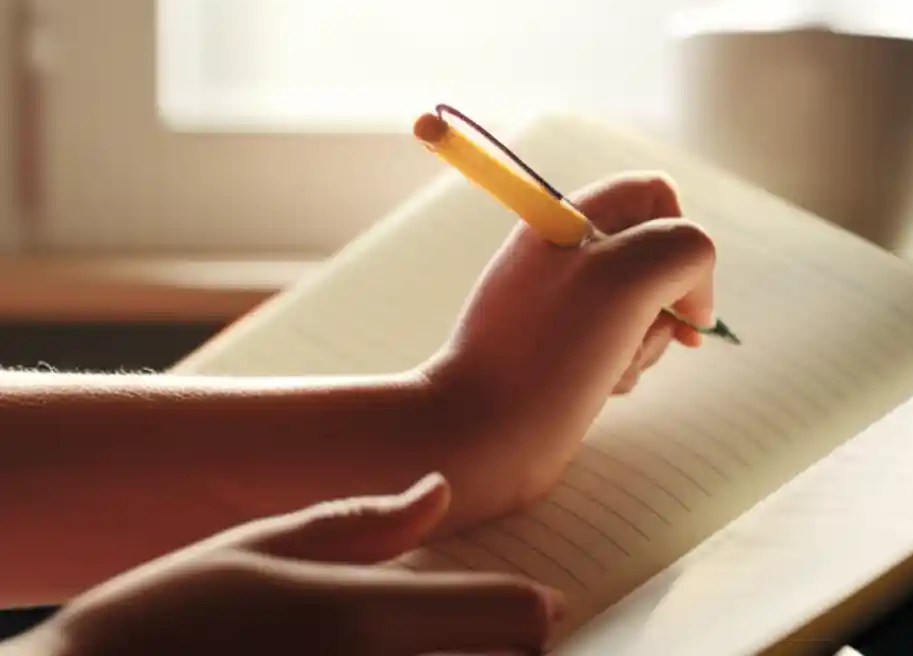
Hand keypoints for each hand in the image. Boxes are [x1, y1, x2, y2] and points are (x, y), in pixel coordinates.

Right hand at [10, 474, 561, 655]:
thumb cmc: (159, 623)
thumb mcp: (252, 551)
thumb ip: (359, 525)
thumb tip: (441, 489)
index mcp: (358, 620)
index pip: (514, 616)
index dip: (534, 608)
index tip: (536, 606)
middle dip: (510, 653)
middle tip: (492, 635)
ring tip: (450, 649)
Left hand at [422, 172, 717, 528]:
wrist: (485, 434)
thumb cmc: (551, 351)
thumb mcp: (629, 276)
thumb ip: (684, 249)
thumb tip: (693, 293)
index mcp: (570, 217)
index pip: (654, 195)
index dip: (680, 235)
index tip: (675, 287)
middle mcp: (567, 254)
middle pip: (660, 258)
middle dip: (665, 302)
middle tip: (634, 331)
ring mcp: (566, 306)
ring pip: (649, 310)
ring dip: (647, 343)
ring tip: (609, 367)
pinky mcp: (568, 352)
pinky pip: (626, 349)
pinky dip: (627, 370)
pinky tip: (598, 388)